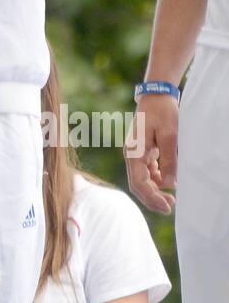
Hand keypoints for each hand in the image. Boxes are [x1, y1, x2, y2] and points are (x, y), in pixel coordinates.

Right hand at [124, 93, 176, 214]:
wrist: (156, 95)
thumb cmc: (162, 112)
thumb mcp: (170, 135)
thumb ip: (169, 160)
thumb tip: (169, 184)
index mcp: (133, 152)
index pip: (138, 183)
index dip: (152, 198)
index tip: (167, 206)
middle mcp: (131, 155)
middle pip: (138, 185)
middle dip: (152, 199)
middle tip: (170, 207)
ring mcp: (136, 153)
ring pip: (142, 180)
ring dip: (155, 191)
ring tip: (171, 198)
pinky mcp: (143, 151)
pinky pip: (147, 171)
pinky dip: (157, 180)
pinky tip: (168, 183)